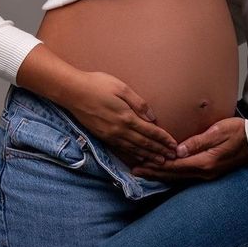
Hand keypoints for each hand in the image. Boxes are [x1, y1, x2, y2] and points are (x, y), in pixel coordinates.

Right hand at [62, 71, 177, 165]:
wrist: (73, 92)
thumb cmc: (98, 85)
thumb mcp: (121, 88)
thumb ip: (138, 104)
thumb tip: (152, 118)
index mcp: (127, 117)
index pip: (150, 131)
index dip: (164, 139)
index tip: (174, 145)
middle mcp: (120, 130)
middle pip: (144, 144)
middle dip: (160, 151)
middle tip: (173, 158)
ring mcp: (110, 135)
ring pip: (134, 150)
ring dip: (148, 156)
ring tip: (160, 162)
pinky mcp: (102, 136)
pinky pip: (122, 150)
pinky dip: (133, 155)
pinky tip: (138, 158)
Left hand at [131, 117, 247, 180]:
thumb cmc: (239, 132)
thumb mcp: (218, 132)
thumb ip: (197, 141)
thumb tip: (177, 150)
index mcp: (205, 162)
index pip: (174, 165)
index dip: (155, 165)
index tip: (139, 164)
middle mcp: (205, 172)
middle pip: (174, 174)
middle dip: (154, 173)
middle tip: (135, 171)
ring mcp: (209, 174)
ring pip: (179, 177)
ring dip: (161, 174)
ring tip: (145, 172)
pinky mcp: (211, 171)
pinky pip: (187, 175)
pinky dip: (173, 173)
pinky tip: (166, 172)